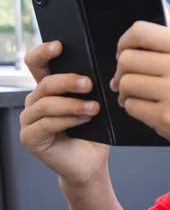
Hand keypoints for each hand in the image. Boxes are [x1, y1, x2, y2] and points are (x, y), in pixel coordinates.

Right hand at [20, 41, 108, 185]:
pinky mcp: (29, 137)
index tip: (60, 45)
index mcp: (47, 89)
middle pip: (45, 83)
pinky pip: (46, 123)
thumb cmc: (92, 133)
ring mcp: (29, 120)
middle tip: (89, 84)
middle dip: (68, 81)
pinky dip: (67, 120)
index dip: (44, 51)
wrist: (90, 163)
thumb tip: (99, 72)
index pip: (36, 63)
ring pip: (46, 103)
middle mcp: (34, 102)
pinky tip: (83, 120)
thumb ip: (88, 89)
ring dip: (72, 104)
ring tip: (93, 108)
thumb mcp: (93, 105)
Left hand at [110, 9, 169, 163]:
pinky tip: (148, 111)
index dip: (124, 41)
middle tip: (127, 80)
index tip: (124, 51)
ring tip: (138, 98)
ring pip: (126, 82)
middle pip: (127, 57)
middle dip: (121, 72)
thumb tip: (163, 6)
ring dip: (125, 93)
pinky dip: (134, 110)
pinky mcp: (166, 117)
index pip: (141, 30)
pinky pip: (131, 106)